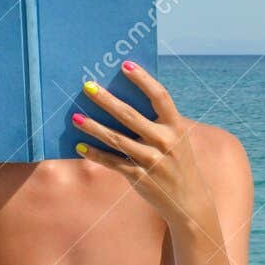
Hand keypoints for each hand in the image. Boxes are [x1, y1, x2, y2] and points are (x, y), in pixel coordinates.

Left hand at [72, 62, 214, 230]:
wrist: (189, 200)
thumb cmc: (177, 161)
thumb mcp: (176, 139)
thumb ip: (156, 122)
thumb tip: (123, 99)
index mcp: (176, 126)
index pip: (160, 96)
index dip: (143, 79)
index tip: (125, 65)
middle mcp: (165, 141)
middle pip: (131, 115)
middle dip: (107, 100)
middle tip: (87, 86)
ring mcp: (153, 160)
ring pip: (117, 139)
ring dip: (94, 127)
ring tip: (75, 117)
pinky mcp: (140, 177)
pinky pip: (113, 163)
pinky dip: (96, 155)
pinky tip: (80, 147)